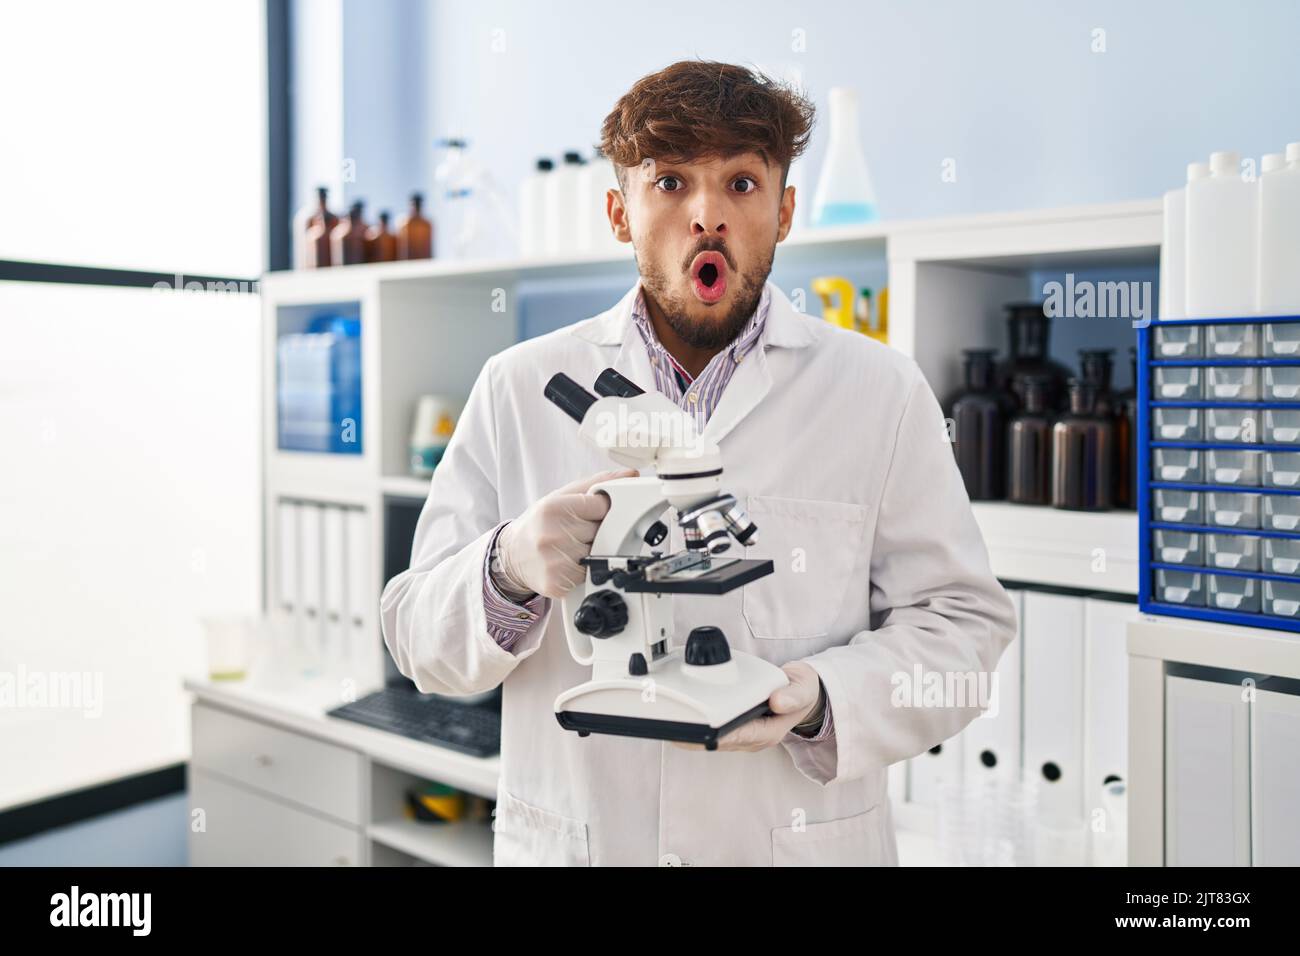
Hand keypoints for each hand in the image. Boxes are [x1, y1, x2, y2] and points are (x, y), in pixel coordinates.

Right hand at [494, 468, 637, 598]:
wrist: (512, 555)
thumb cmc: (540, 523)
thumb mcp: (561, 496)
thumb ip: (596, 483)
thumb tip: (630, 474)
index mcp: (552, 508)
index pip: (602, 505)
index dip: (602, 509)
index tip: (592, 512)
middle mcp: (551, 535)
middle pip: (603, 531)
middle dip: (599, 531)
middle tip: (580, 531)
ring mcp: (554, 562)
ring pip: (599, 554)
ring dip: (595, 551)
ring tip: (575, 547)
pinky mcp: (557, 583)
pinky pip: (590, 576)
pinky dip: (586, 570)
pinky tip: (571, 563)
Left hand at [673, 661, 822, 752]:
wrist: (802, 692)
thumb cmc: (800, 690)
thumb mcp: (804, 688)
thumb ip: (794, 695)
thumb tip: (778, 701)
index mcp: (770, 731)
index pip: (740, 736)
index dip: (719, 734)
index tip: (700, 731)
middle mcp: (754, 737)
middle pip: (721, 740)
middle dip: (696, 736)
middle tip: (673, 726)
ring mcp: (744, 735)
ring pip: (714, 739)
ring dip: (693, 734)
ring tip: (669, 724)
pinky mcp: (735, 728)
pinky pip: (714, 732)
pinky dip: (697, 726)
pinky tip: (680, 720)